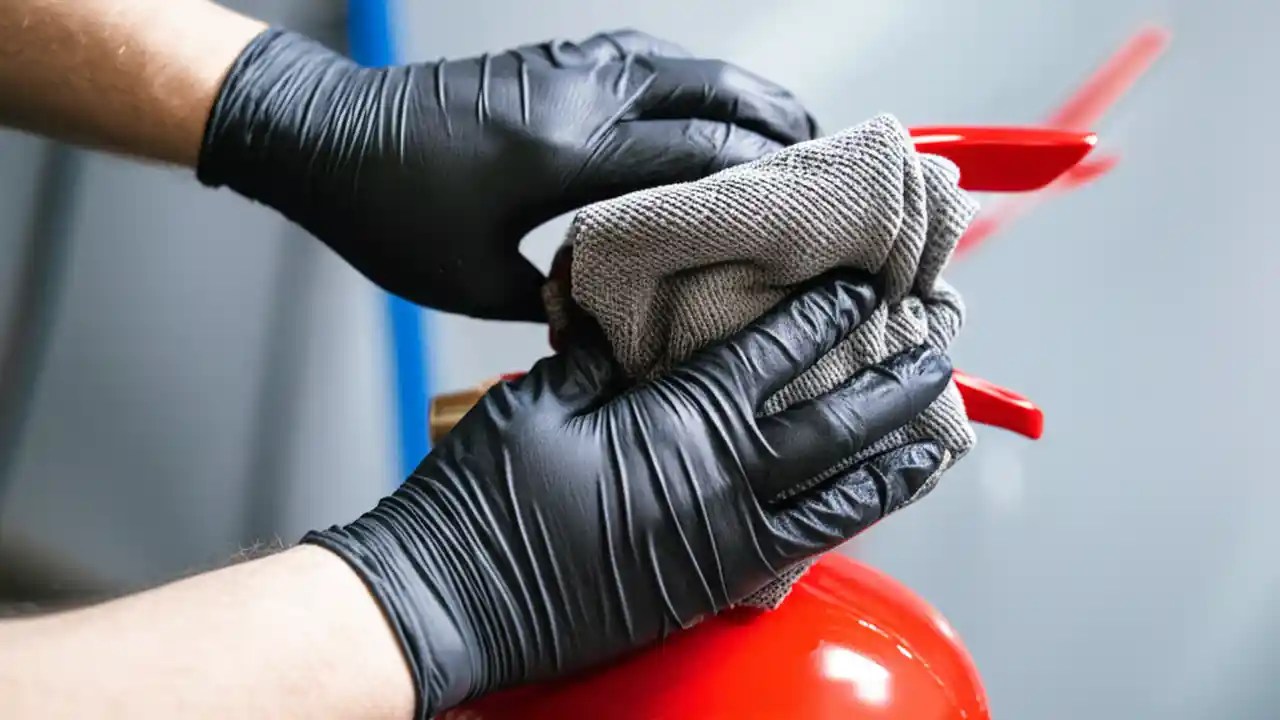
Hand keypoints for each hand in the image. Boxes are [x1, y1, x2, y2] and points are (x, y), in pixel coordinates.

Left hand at [197, 28, 817, 320]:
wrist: (325, 136)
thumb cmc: (389, 214)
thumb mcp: (474, 282)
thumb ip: (556, 300)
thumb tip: (612, 323)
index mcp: (568, 155)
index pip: (701, 154)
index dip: (768, 182)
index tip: (816, 210)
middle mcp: (584, 95)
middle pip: (718, 95)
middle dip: (785, 129)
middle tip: (832, 167)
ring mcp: (572, 67)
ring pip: (693, 65)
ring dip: (751, 96)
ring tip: (795, 136)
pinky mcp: (557, 60)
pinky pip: (655, 57)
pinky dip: (701, 80)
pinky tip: (718, 105)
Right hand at [305, 273, 951, 717]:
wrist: (454, 598)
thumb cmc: (486, 497)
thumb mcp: (538, 398)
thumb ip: (598, 359)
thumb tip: (623, 327)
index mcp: (682, 421)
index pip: (776, 350)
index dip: (828, 312)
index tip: (866, 285)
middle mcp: (723, 481)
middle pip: (837, 423)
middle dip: (897, 382)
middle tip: (941, 349)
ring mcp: (723, 541)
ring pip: (839, 498)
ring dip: (894, 463)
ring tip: (935, 440)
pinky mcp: (707, 586)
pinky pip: (798, 551)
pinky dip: (842, 524)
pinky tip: (861, 510)